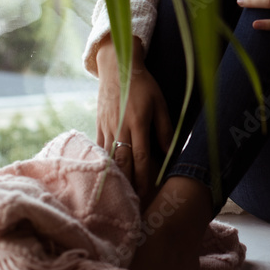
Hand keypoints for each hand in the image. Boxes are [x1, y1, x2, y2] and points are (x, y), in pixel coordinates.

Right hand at [95, 36, 172, 207]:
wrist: (118, 66)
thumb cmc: (143, 85)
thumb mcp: (160, 102)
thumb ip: (165, 128)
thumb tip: (170, 152)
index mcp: (138, 123)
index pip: (142, 158)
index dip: (144, 178)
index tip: (146, 195)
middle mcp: (121, 128)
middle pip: (124, 162)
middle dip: (128, 184)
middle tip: (131, 203)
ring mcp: (107, 127)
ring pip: (109, 158)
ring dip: (114, 177)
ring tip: (118, 195)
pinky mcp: (99, 125)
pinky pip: (100, 149)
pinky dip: (103, 164)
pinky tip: (105, 176)